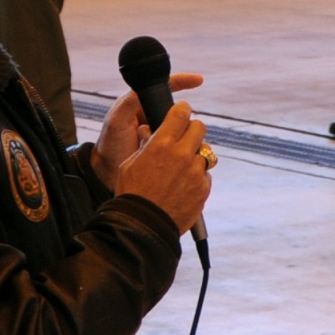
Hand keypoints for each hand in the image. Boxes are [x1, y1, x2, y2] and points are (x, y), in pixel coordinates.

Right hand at [100, 78, 210, 233]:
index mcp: (161, 143)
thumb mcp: (129, 163)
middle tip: (184, 138)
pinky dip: (197, 177)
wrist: (143, 225)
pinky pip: (205, 175)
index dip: (182, 109)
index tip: (181, 111)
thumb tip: (148, 130)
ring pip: (205, 152)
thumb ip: (145, 144)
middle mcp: (182, 154)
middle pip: (200, 127)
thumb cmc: (131, 193)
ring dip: (195, 156)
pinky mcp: (203, 188)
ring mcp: (195, 171)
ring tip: (182, 168)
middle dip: (192, 130)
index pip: (181, 113)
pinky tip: (184, 186)